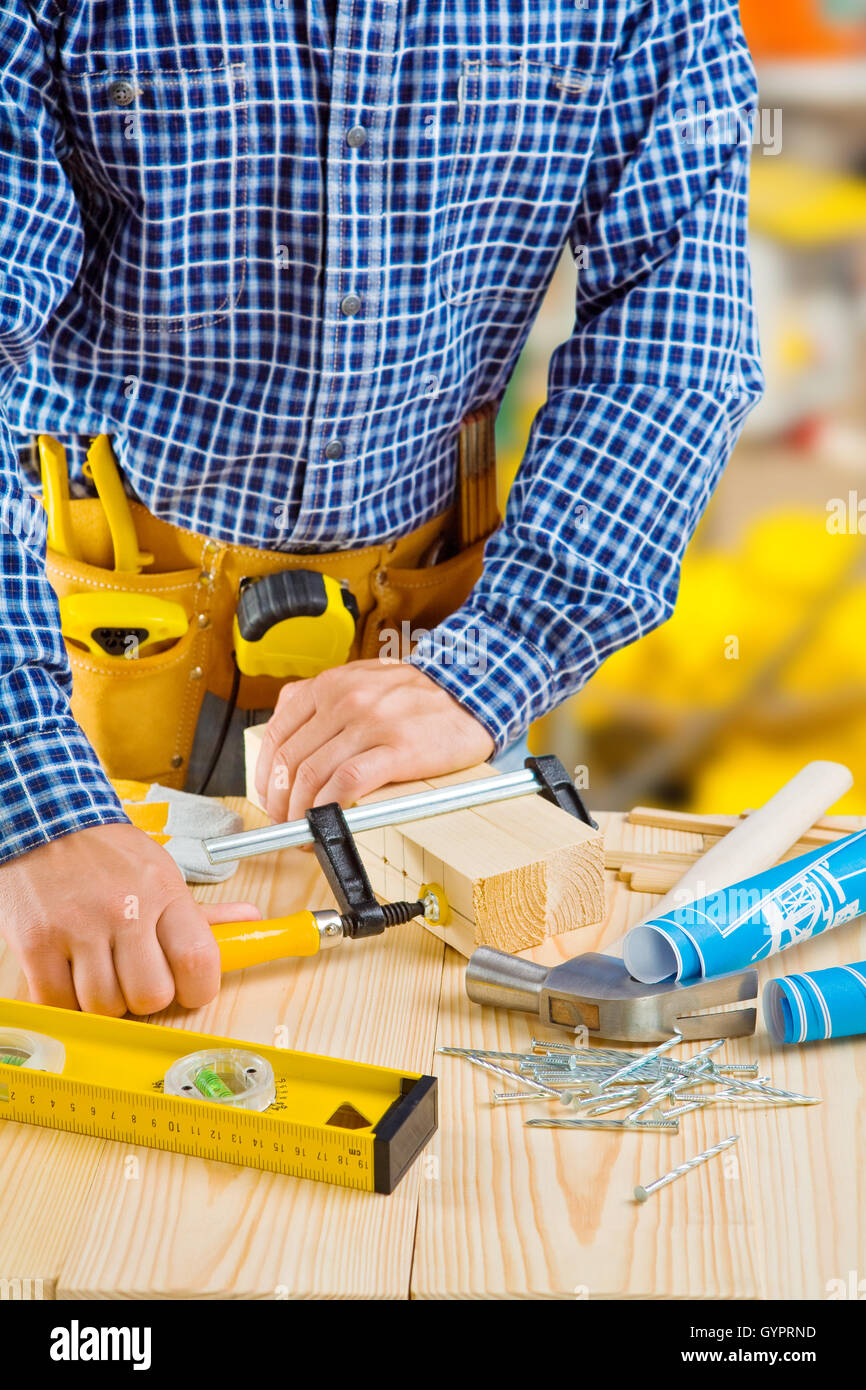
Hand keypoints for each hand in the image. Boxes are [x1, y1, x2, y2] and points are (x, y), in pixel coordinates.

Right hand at [0, 823, 260, 1014]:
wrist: (44, 822)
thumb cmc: (107, 853)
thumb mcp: (162, 872)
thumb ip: (202, 911)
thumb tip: (251, 921)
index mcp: (164, 893)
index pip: (198, 961)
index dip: (197, 991)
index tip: (186, 990)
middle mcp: (125, 911)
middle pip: (150, 995)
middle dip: (144, 999)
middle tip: (133, 979)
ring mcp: (78, 927)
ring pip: (103, 1005)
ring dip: (101, 1001)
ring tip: (97, 973)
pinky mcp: (37, 942)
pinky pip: (58, 1001)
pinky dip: (63, 1001)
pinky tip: (67, 976)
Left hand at [255, 659, 494, 820]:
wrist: (472, 691)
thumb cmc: (418, 695)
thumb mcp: (362, 680)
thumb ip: (323, 702)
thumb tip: (289, 744)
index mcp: (330, 685)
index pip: (277, 735)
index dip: (265, 776)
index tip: (270, 799)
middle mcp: (345, 699)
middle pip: (291, 761)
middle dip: (280, 803)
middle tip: (285, 824)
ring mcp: (371, 723)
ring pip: (313, 775)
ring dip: (301, 813)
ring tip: (305, 832)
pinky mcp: (398, 749)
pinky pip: (347, 783)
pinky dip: (329, 808)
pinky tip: (329, 822)